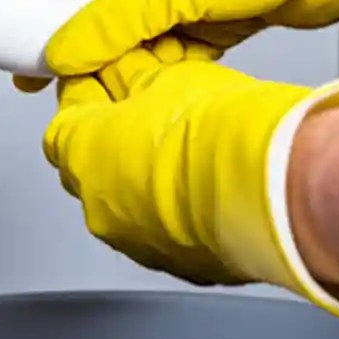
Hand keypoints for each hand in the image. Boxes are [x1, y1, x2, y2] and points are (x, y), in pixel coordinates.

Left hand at [43, 36, 338, 323]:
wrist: (272, 190)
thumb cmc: (222, 134)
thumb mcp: (169, 76)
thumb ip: (136, 76)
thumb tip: (129, 73)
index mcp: (81, 153)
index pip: (65, 118)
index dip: (92, 95)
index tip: (113, 82)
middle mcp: (98, 207)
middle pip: (92, 163)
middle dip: (115, 137)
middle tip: (152, 112)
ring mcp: (137, 242)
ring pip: (129, 202)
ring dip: (147, 177)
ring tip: (191, 151)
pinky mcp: (179, 264)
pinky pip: (166, 230)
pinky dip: (179, 210)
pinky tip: (210, 186)